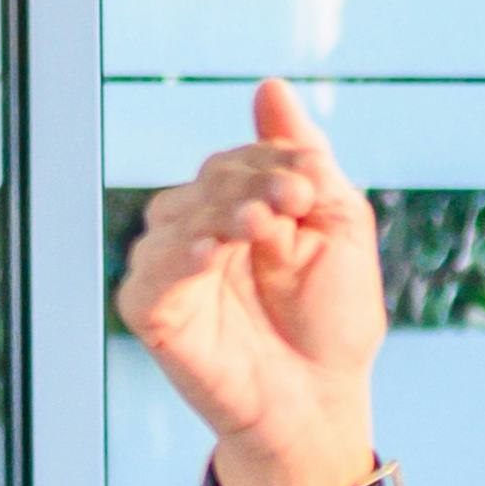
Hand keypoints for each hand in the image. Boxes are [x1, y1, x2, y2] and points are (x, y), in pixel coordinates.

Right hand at [119, 81, 389, 485]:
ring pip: (171, 218)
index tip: (309, 185)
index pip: (236, 161)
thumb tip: (270, 85)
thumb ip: (304, 156)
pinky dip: (177, 259)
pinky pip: (147, 278)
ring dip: (219, 212)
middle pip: (203, 181)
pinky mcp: (154, 318)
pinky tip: (213, 253)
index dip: (270, 160)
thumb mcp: (337, 224)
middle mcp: (198, 235)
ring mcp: (172, 276)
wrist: (323, 401)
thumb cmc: (334, 322)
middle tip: (292, 205)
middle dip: (249, 182)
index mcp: (239, 211)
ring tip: (261, 228)